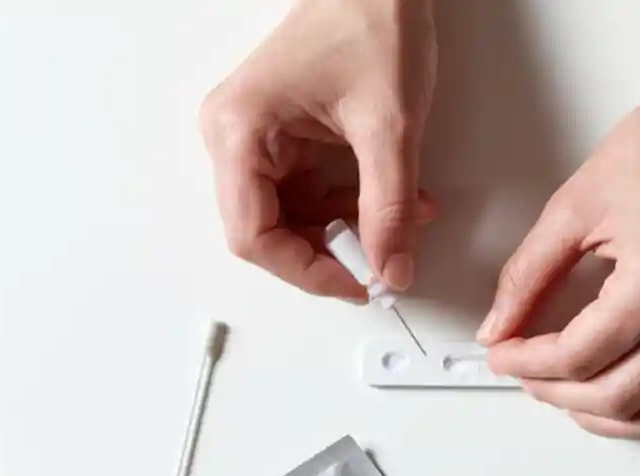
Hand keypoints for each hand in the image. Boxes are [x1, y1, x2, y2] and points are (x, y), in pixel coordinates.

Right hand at [200, 0, 436, 300]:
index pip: (252, 234)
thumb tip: (391, 269)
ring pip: (294, 218)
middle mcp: (235, 137)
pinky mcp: (285, 138)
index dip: (305, 271)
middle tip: (381, 265)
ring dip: (350, 230)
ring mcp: (258, 138)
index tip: (356, 285)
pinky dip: (353, 206)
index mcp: (240, 130)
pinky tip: (396, 202)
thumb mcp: (389, 126)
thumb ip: (389, 206)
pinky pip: (310, 193)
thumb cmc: (371, 22)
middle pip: (268, 231)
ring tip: (404, 222)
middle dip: (330, 252)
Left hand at [477, 81, 639, 438]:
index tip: (500, 352)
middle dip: (555, 394)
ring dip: (608, 419)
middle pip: (616, 397)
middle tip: (522, 370)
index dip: (526, 363)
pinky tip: (617, 392)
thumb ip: (528, 276)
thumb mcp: (574, 205)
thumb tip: (498, 327)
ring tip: (566, 394)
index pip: (578, 357)